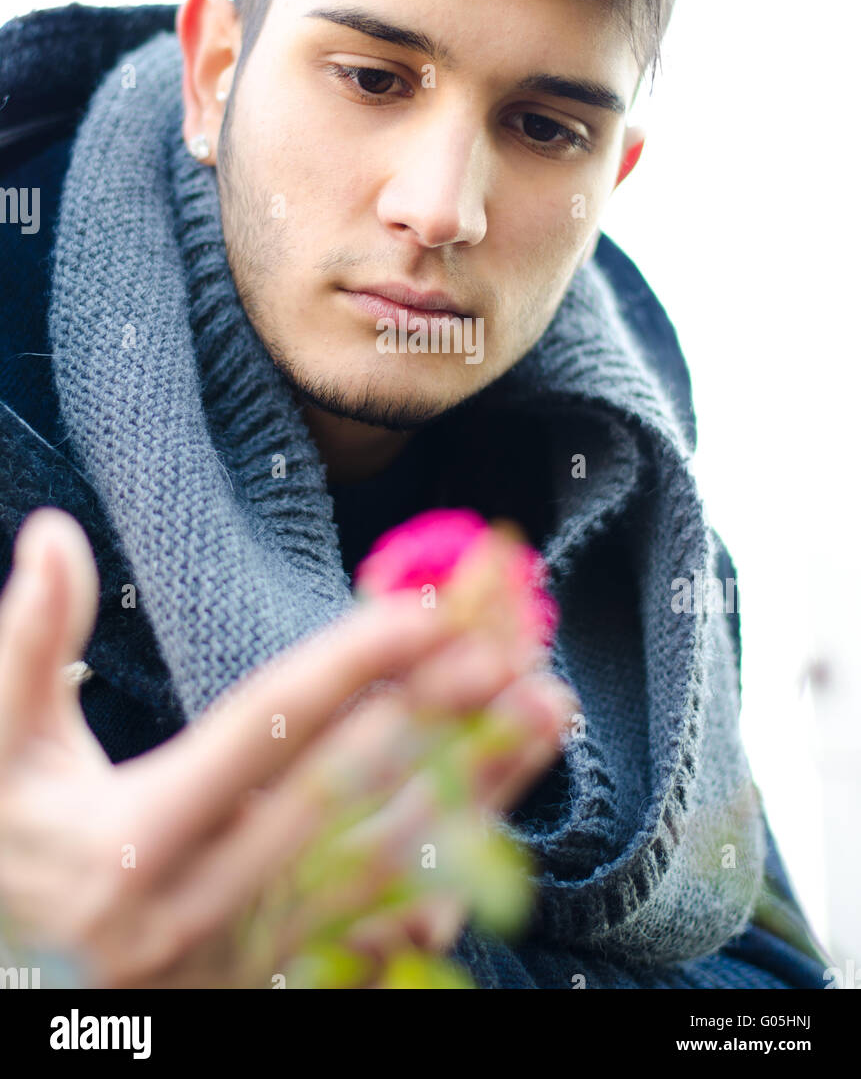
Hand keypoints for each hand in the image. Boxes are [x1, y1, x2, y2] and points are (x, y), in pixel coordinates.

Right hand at [0, 508, 575, 987]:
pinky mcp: (276, 984)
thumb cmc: (15, 848)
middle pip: (346, 792)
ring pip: (386, 860)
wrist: (17, 982)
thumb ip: (25, 641)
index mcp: (138, 837)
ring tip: (544, 711)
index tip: (421, 606)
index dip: (348, 662)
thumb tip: (51, 531)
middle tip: (511, 647)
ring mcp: (250, 957)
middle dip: (435, 714)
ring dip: (475, 784)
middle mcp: (203, 906)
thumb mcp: (3, 747)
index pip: (266, 730)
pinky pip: (383, 927)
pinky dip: (451, 868)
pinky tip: (508, 817)